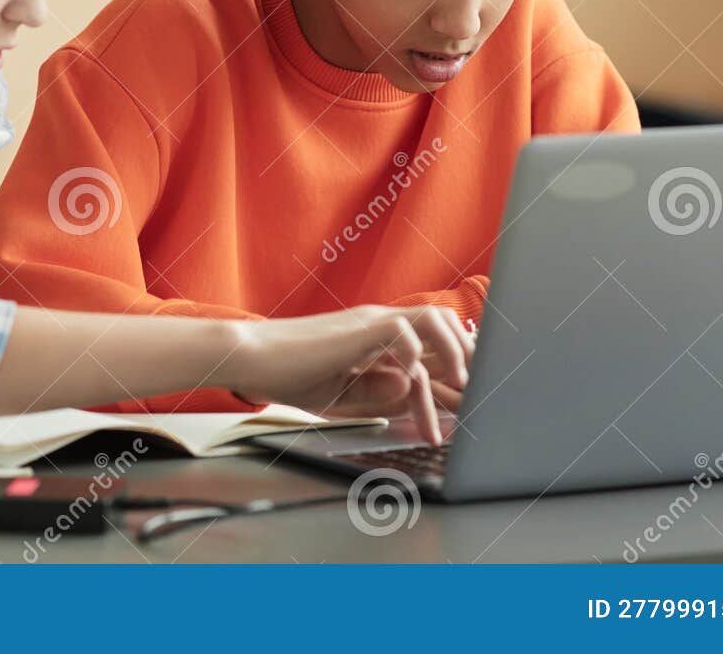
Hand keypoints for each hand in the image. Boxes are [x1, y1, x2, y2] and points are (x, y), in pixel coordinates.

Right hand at [224, 306, 473, 444]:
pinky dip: (416, 355)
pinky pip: (403, 332)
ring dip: (452, 351)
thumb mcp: (340, 391)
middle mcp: (378, 322)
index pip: (430, 343)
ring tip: (458, 384)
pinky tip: (412, 382)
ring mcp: (369, 323)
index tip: (461, 402)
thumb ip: (375, 389)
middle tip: (471, 393)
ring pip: (433, 320)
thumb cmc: (287, 373)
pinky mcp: (357, 330)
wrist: (250, 358)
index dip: (453, 369)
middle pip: (443, 323)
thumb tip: (408, 386)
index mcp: (375, 336)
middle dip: (466, 357)